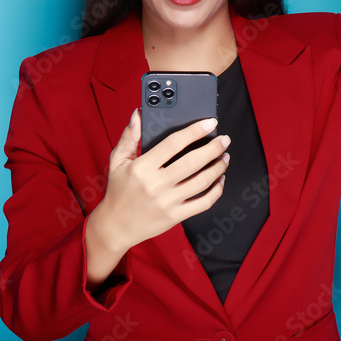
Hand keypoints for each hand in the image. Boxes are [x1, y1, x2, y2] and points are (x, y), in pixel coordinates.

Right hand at [91, 109, 229, 251]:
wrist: (116, 226)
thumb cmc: (118, 191)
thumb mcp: (118, 161)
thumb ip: (129, 136)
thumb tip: (138, 114)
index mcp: (142, 167)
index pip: (173, 143)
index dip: (194, 131)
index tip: (209, 123)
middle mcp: (156, 184)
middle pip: (193, 162)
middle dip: (213, 148)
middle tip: (224, 140)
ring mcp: (167, 202)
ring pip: (202, 182)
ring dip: (218, 167)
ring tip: (224, 157)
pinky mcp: (175, 216)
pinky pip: (203, 203)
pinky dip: (217, 191)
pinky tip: (220, 180)